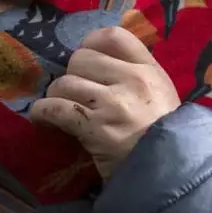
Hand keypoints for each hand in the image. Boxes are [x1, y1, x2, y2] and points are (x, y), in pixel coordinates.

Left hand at [28, 27, 179, 178]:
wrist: (169, 176)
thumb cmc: (163, 139)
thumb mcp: (161, 97)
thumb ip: (136, 76)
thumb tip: (98, 62)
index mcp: (150, 70)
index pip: (113, 36)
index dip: (91, 43)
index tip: (85, 61)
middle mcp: (132, 80)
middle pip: (81, 58)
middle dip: (72, 75)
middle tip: (74, 93)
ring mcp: (113, 104)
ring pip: (64, 83)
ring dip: (56, 96)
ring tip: (59, 110)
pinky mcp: (94, 129)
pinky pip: (55, 109)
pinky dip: (42, 113)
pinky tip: (42, 120)